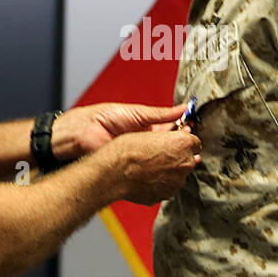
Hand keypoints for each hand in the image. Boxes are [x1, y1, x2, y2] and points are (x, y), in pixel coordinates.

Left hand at [53, 102, 190, 159]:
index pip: (171, 129)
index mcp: (148, 126)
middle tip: (192, 145)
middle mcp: (146, 141)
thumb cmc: (106, 117)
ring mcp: (140, 155)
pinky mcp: (134, 166)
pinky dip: (160, 169)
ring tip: (185, 157)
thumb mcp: (139, 113)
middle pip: (169, 146)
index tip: (193, 128)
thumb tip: (184, 107)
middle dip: (180, 146)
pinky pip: (150, 169)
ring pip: (162, 158)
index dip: (182, 130)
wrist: (84, 132)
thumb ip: (162, 114)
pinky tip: (169, 167)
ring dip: (172, 158)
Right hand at [103, 126, 200, 204]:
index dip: (183, 143)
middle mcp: (184, 164)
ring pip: (178, 175)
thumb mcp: (151, 134)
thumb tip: (180, 143)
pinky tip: (147, 178)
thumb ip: (172, 138)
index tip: (175, 144)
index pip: (195, 143)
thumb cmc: (128, 150)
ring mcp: (177, 182)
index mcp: (183, 144)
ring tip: (150, 168)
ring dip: (169, 172)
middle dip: (178, 158)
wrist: (114, 172)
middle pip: (188, 160)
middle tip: (160, 156)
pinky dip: (160, 183)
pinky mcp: (167, 194)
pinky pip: (167, 187)